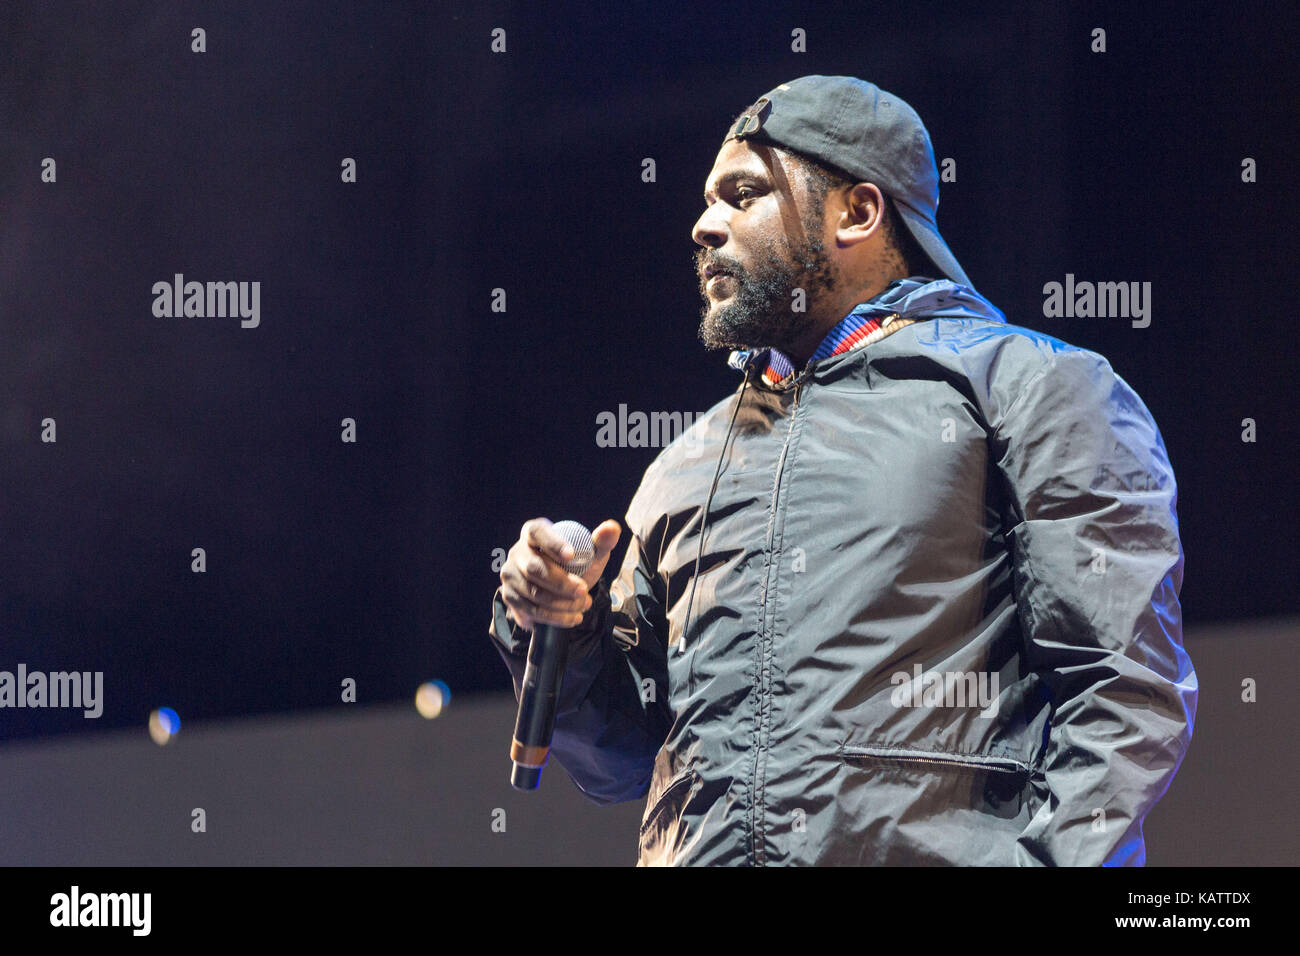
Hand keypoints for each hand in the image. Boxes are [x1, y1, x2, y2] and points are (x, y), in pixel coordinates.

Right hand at [500, 517, 620, 630]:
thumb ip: (603, 540)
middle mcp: (518, 552)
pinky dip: (554, 617)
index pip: (538, 533)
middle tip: (583, 591)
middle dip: (561, 583)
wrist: (563, 589)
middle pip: (534, 568)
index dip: (553, 544)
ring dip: (561, 604)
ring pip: (533, 593)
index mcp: (534, 532)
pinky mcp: (510, 596)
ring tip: (583, 605)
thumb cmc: (575, 564)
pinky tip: (572, 617)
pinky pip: (531, 610)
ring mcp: (511, 575)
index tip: (572, 556)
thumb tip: (611, 528)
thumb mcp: (592, 553)